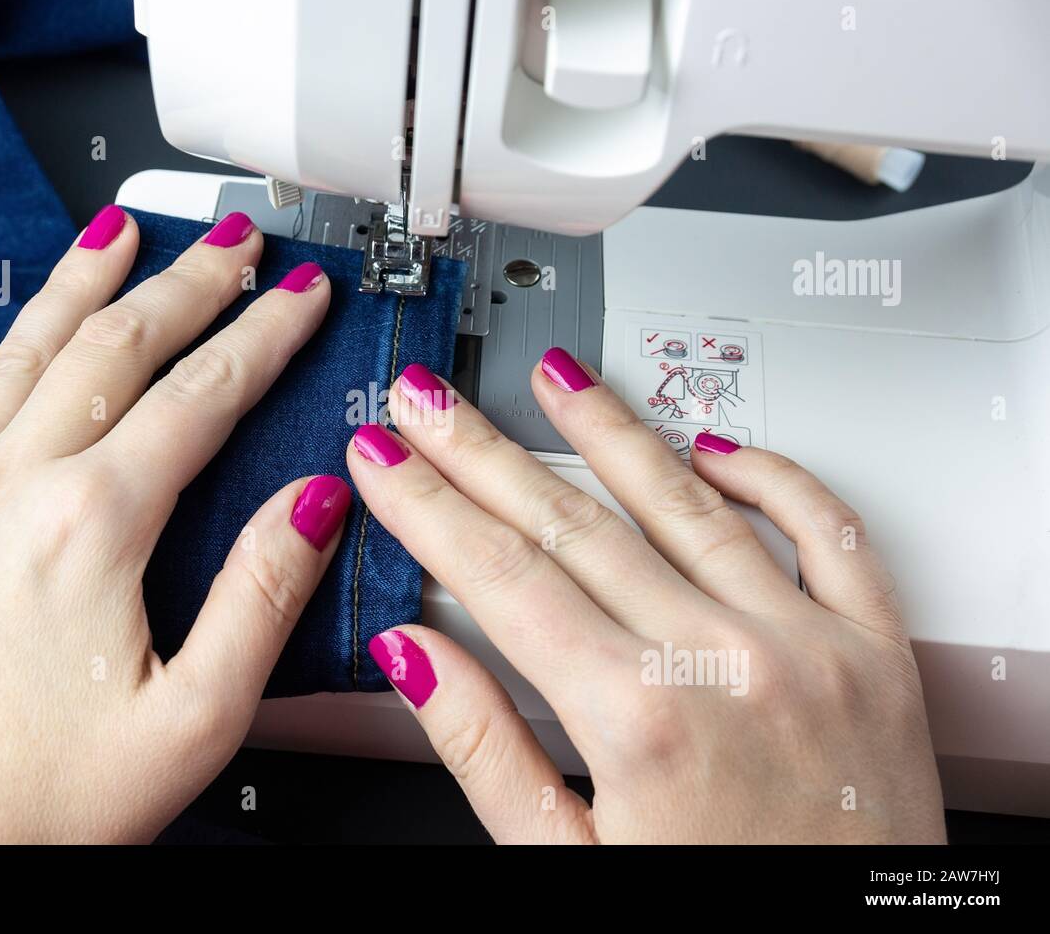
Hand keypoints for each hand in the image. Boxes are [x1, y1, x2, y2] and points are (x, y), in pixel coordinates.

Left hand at [0, 207, 349, 842]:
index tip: (300, 293)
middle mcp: (2, 490)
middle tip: (234, 242)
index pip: (200, 392)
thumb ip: (264, 593)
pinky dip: (10, 349)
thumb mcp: (197, 719)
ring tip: (121, 231)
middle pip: (114, 346)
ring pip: (23, 352)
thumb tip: (314, 498)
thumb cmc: (38, 806)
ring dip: (85, 284)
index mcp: (88, 527)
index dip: (264, 332)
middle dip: (188, 282)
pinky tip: (29, 337)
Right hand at [348, 351, 944, 843]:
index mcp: (640, 721)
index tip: (383, 457)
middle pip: (573, 524)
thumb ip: (486, 751)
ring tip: (554, 379)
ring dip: (608, 431)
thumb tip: (415, 657)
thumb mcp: (568, 866)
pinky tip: (715, 446)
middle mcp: (726, 665)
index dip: (427, 506)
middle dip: (482, 451)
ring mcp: (808, 647)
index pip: (500, 577)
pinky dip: (773, 477)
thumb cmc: (715, 923)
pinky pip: (827, 533)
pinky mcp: (876, 652)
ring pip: (686, 503)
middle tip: (430, 397)